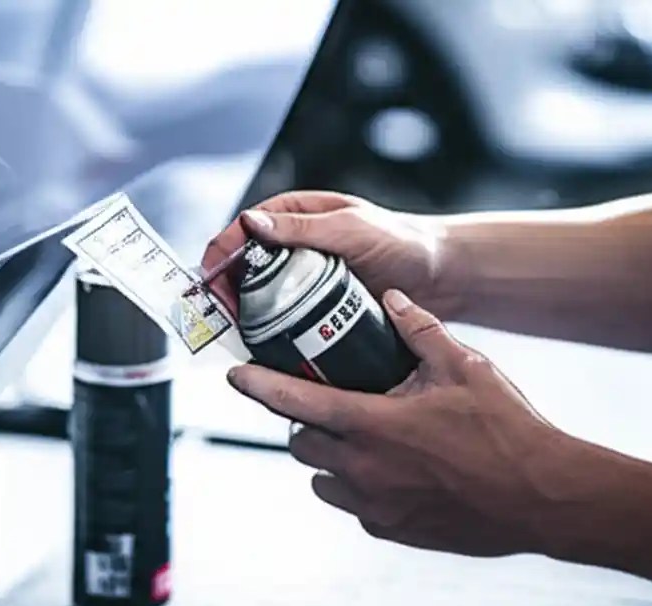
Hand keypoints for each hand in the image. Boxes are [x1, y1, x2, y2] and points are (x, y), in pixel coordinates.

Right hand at [201, 191, 460, 319]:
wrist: (441, 277)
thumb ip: (302, 226)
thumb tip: (253, 222)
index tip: (210, 276)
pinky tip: (264, 345)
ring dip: (244, 312)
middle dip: (226, 288)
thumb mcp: (349, 228)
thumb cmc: (402, 241)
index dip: (221, 251)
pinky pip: (284, 319)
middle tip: (221, 311)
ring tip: (237, 332)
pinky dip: (269, 331)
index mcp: (297, 215)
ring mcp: (305, 278)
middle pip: (244, 265)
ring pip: (260, 294)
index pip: (244, 229)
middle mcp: (295, 246)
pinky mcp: (317, 308)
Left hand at [226, 289, 600, 557]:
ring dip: (329, 458)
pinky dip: (359, 487)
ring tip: (363, 438)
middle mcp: (364, 469)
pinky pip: (354, 506)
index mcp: (374, 424)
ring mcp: (375, 506)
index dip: (258, 386)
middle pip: (300, 444)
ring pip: (322, 480)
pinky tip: (394, 470)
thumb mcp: (465, 366)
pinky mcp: (390, 531)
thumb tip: (392, 299)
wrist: (541, 497)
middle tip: (331, 403)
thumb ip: (420, 330)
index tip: (235, 375)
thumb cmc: (506, 429)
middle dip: (304, 422)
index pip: (295, 401)